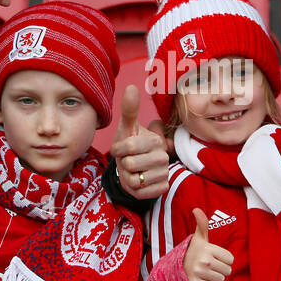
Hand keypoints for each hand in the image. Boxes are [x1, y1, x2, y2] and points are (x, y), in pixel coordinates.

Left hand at [110, 84, 169, 199]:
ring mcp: (164, 173)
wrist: (135, 168)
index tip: (119, 149)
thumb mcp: (126, 128)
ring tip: (133, 171)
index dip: (117, 150)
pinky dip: (135, 190)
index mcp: (155, 140)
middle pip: (129, 164)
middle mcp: (163, 157)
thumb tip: (130, 86)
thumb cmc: (129, 145)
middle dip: (122, 165)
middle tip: (127, 162)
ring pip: (134, 181)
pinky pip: (142, 193)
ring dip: (128, 178)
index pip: (127, 147)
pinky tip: (139, 181)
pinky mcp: (162, 188)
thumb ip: (129, 110)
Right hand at [183, 209, 233, 280]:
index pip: (230, 259)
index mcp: (208, 249)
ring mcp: (199, 273)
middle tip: (211, 265)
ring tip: (207, 272)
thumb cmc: (195, 251)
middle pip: (227, 270)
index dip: (224, 258)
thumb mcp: (200, 238)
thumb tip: (196, 209)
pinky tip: (203, 279)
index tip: (214, 256)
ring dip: (216, 277)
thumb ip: (202, 224)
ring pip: (221, 280)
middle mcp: (204, 261)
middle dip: (221, 269)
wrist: (179, 266)